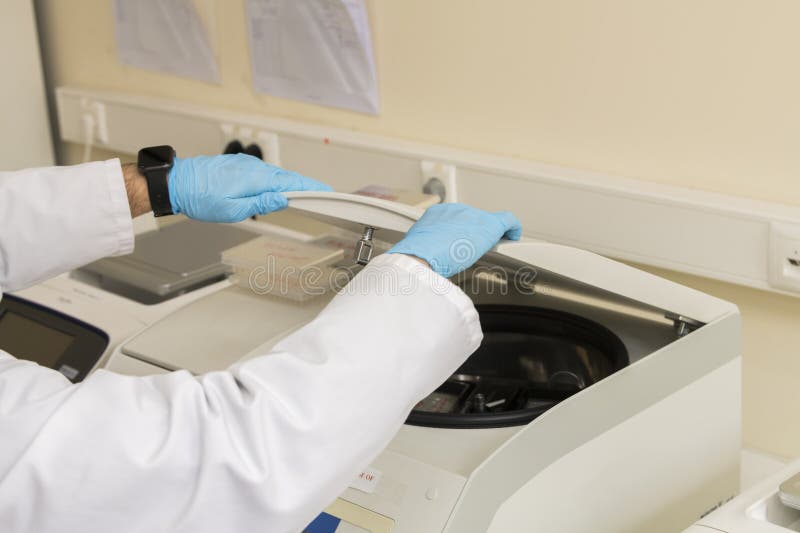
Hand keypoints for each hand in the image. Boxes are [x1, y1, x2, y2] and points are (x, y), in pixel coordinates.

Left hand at [168, 154, 331, 222]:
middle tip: (321, 196)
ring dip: (290, 185)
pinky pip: (265, 174)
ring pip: (276, 176)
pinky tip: (277, 190)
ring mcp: (247, 165)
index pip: (293, 183)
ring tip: (303, 196)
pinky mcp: (239, 166)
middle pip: (288, 178)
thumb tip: (282, 200)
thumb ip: (260, 204)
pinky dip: (276, 181)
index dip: (312, 188)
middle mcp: (255, 168)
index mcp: (257, 178)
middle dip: (306, 187)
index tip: (327, 192)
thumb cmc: (200, 197)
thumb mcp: (233, 209)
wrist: (177, 183)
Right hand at [387, 203, 521, 276]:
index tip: (459, 246)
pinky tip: (514, 238)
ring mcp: (472, 217)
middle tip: (472, 252)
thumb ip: (423, 252)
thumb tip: (422, 266)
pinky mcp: (489, 224)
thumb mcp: (415, 251)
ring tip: (488, 251)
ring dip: (487, 238)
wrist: (422, 256)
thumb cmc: (416, 257)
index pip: (452, 223)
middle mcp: (454, 211)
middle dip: (473, 236)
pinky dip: (512, 229)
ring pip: (485, 225)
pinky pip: (507, 221)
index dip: (457, 236)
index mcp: (434, 216)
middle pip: (470, 222)